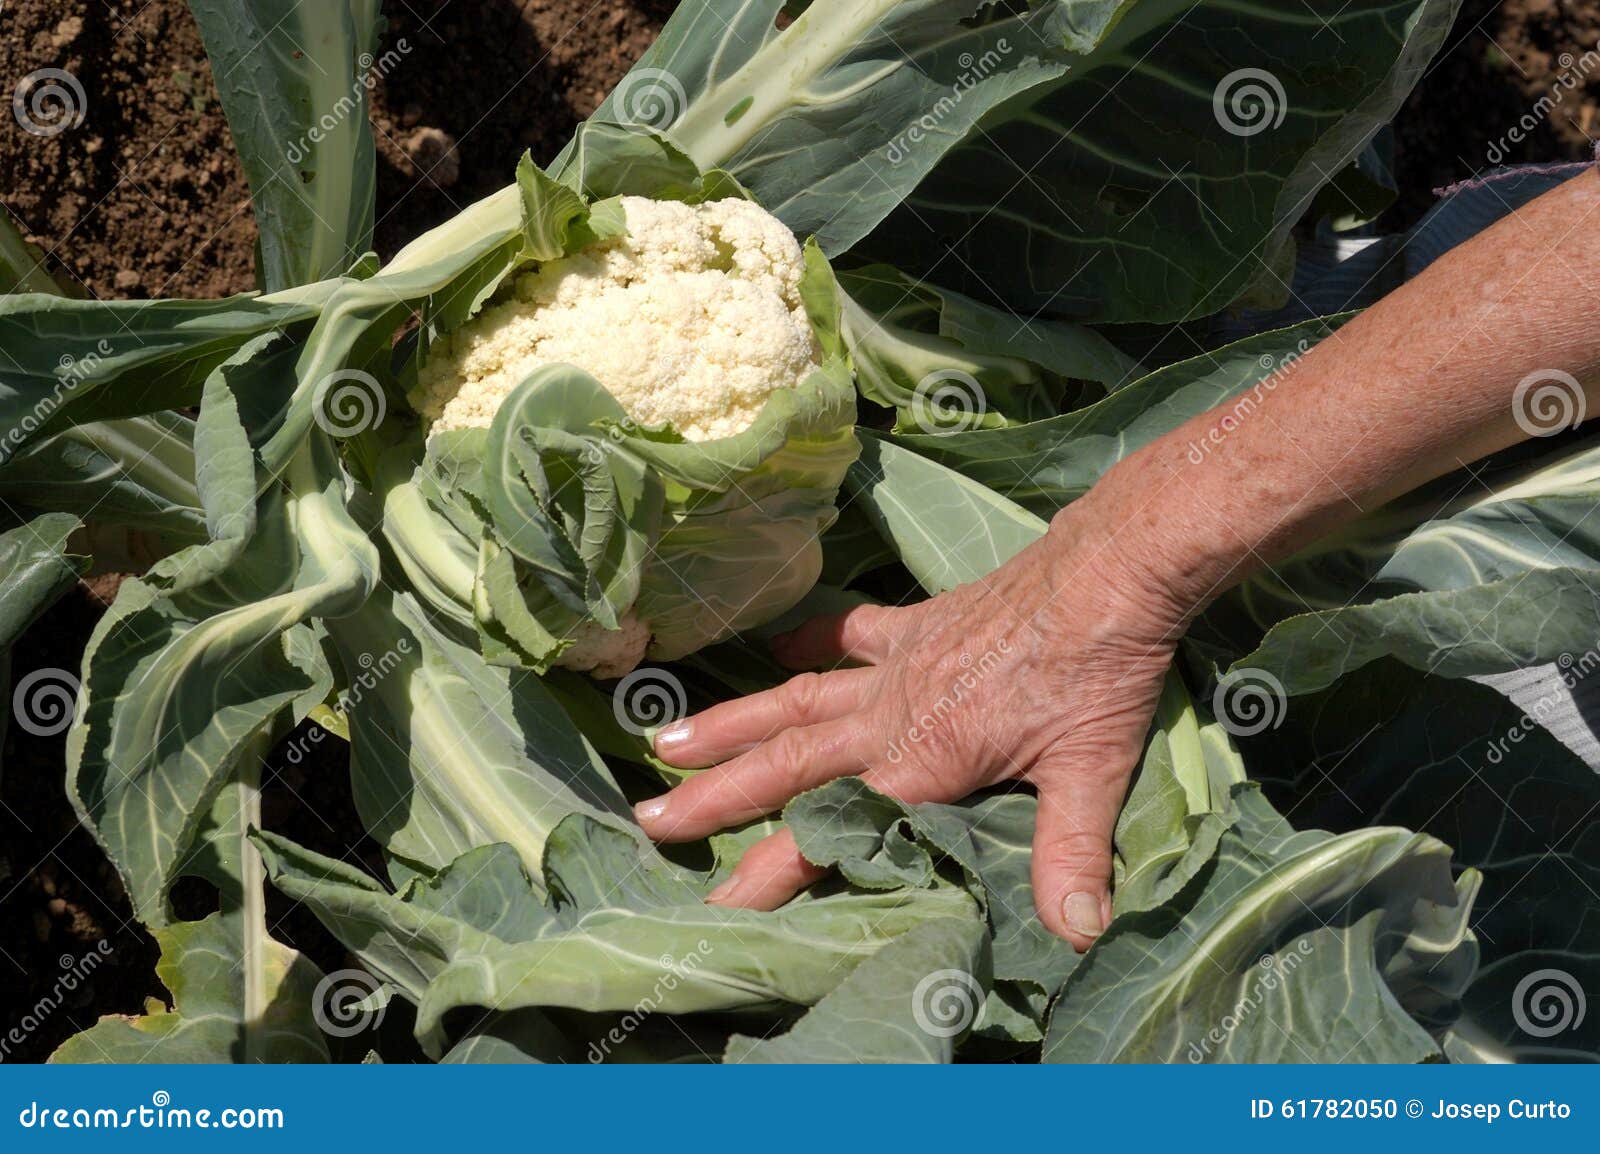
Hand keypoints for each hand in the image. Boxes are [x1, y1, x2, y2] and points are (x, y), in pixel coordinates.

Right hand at [633, 504, 1188, 948]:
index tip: (712, 908)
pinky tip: (780, 643)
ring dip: (732, 723)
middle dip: (714, 796)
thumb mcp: (1090, 772)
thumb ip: (1070, 856)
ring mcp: (897, 664)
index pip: (823, 832)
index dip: (765, 875)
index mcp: (920, 762)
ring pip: (795, 698)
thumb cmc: (1098, 673)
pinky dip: (812, 638)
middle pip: (784, 762)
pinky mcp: (917, 624)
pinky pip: (850, 634)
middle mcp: (890, 714)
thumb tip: (1080, 934)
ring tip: (669, 739)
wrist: (1107, 571)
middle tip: (649, 816)